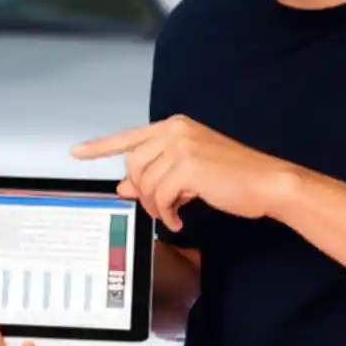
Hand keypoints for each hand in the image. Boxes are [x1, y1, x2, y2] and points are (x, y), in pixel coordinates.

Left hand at [72, 114, 300, 228]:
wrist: (267, 182)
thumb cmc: (234, 176)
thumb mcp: (189, 173)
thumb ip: (157, 174)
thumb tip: (125, 185)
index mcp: (175, 126)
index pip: (129, 136)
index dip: (100, 146)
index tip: (78, 152)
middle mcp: (175, 130)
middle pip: (134, 165)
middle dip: (141, 192)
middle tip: (158, 209)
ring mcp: (181, 146)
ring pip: (145, 183)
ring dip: (155, 206)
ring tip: (172, 214)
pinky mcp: (189, 166)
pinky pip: (160, 196)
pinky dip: (166, 213)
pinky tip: (179, 219)